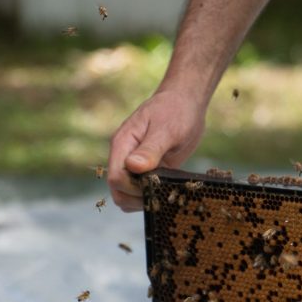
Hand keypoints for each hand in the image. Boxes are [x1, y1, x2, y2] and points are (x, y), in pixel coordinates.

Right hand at [107, 89, 208, 211]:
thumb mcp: (166, 129)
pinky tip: (168, 189)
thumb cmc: (175, 110)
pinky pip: (141, 192)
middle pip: (118, 191)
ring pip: (127, 195)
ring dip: (145, 199)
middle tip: (162, 190)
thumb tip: (133, 166)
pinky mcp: (147, 171)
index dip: (133, 188)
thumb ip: (150, 149)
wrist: (185, 102)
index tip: (155, 184)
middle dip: (137, 198)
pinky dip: (153, 196)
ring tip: (167, 190)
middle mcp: (124, 156)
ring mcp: (134, 165)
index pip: (115, 178)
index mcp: (123, 144)